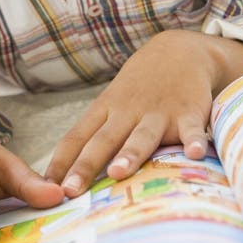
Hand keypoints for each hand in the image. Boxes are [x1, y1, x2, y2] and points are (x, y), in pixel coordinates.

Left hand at [45, 30, 242, 195]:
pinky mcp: (188, 113)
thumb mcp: (112, 104)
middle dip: (85, 166)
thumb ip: (96, 136)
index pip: (76, 137)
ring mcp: (158, 113)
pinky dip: (194, 141)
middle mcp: (127, 112)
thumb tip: (69, 177)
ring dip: (130, 154)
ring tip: (118, 171)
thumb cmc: (138, 88)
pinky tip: (196, 154)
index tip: (46, 188)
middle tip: (71, 191)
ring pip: (141, 136)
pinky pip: (191, 130)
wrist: (178, 51)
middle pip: (103, 141)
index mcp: (105, 111)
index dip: (60, 163)